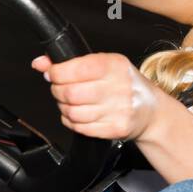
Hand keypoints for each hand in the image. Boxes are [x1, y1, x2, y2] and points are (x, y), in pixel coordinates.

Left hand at [31, 52, 161, 141]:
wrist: (151, 112)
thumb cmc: (126, 85)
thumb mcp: (105, 65)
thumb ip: (72, 63)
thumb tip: (40, 62)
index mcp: (115, 66)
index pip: (74, 69)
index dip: (55, 73)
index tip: (52, 74)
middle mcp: (119, 87)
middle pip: (70, 92)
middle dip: (58, 91)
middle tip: (61, 89)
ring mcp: (118, 109)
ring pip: (72, 112)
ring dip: (64, 108)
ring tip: (72, 103)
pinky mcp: (115, 128)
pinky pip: (80, 127)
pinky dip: (72, 122)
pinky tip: (79, 115)